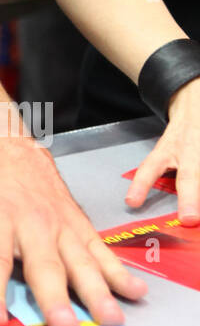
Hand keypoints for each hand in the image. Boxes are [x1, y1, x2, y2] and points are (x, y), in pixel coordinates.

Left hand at [0, 136, 147, 325]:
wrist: (6, 147)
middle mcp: (29, 219)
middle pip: (42, 261)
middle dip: (53, 293)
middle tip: (62, 325)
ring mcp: (58, 224)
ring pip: (78, 258)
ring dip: (93, 288)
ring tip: (106, 317)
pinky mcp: (77, 227)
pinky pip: (101, 252)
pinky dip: (119, 273)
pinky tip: (134, 295)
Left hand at [126, 77, 199, 223]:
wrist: (195, 106)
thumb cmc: (181, 137)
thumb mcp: (166, 150)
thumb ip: (158, 173)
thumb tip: (140, 203)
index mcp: (167, 151)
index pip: (150, 169)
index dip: (141, 185)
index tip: (132, 202)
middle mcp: (188, 151)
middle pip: (190, 176)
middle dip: (188, 199)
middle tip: (188, 220)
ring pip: (199, 175)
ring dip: (199, 195)